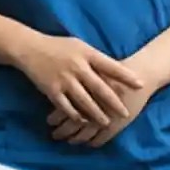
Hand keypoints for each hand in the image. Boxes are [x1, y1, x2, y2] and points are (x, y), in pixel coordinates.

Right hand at [15, 34, 144, 126]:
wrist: (29, 48)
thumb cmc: (58, 46)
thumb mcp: (79, 46)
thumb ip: (95, 59)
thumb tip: (114, 71)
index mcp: (86, 54)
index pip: (110, 66)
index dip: (126, 76)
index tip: (140, 85)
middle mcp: (77, 67)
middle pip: (100, 88)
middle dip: (114, 102)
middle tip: (126, 113)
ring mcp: (64, 79)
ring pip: (85, 101)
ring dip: (97, 114)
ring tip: (106, 122)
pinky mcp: (51, 89)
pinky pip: (66, 106)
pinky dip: (75, 114)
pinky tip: (82, 120)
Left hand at [48, 75, 154, 146]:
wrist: (138, 75)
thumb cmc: (112, 71)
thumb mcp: (90, 71)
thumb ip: (74, 80)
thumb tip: (56, 86)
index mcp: (81, 93)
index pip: (63, 109)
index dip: (55, 118)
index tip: (49, 122)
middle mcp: (90, 107)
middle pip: (72, 123)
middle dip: (62, 131)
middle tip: (55, 136)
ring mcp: (103, 117)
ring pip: (85, 133)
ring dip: (76, 139)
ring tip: (70, 141)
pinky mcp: (116, 125)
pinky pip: (101, 139)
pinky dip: (93, 142)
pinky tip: (89, 143)